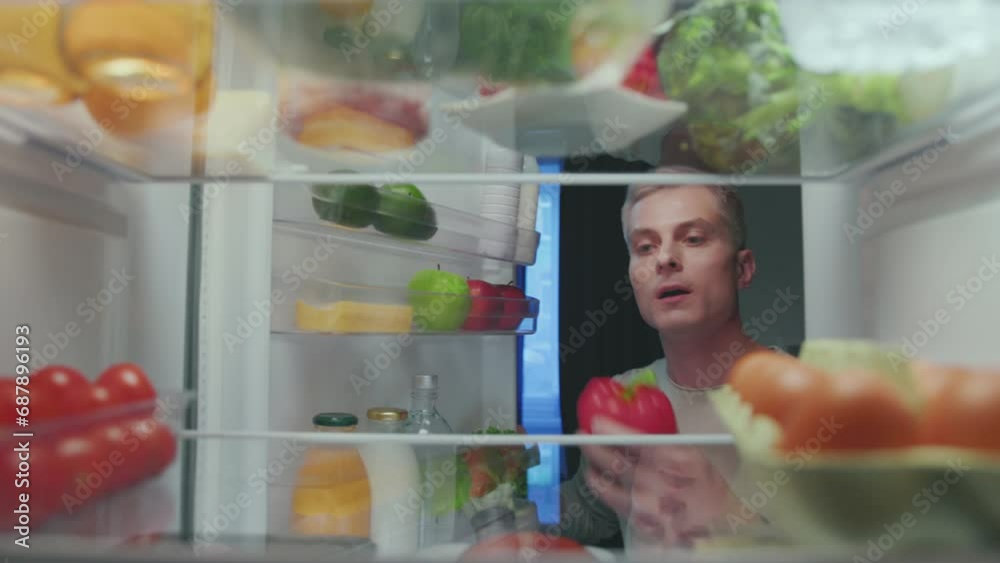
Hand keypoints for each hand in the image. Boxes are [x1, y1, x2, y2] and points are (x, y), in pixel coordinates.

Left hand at [581, 418, 739, 549]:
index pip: (636, 441)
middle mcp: (658, 483)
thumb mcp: (694, 454)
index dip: (612, 430)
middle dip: (594, 446)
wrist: (722, 522)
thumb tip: (639, 429)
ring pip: (608, 484)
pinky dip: (602, 489)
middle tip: (582, 434)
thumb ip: (666, 441)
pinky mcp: (641, 521)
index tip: (597, 422)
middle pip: (616, 462)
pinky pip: (613, 502)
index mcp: (675, 460)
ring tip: (586, 459)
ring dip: (593, 468)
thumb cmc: (710, 485)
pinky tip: (596, 480)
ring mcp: (648, 505)